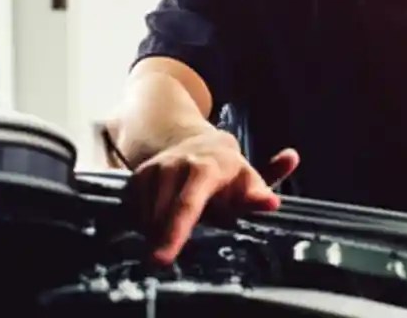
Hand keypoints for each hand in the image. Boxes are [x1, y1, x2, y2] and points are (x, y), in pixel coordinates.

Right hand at [124, 127, 299, 263]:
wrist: (201, 144)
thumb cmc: (230, 172)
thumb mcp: (249, 180)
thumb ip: (259, 193)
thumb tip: (271, 203)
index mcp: (207, 168)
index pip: (187, 204)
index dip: (175, 231)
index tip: (164, 258)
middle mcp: (177, 164)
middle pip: (161, 213)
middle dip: (159, 240)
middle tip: (159, 263)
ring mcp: (155, 168)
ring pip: (146, 213)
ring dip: (153, 232)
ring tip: (166, 241)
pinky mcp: (139, 175)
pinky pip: (135, 208)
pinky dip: (144, 223)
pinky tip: (157, 228)